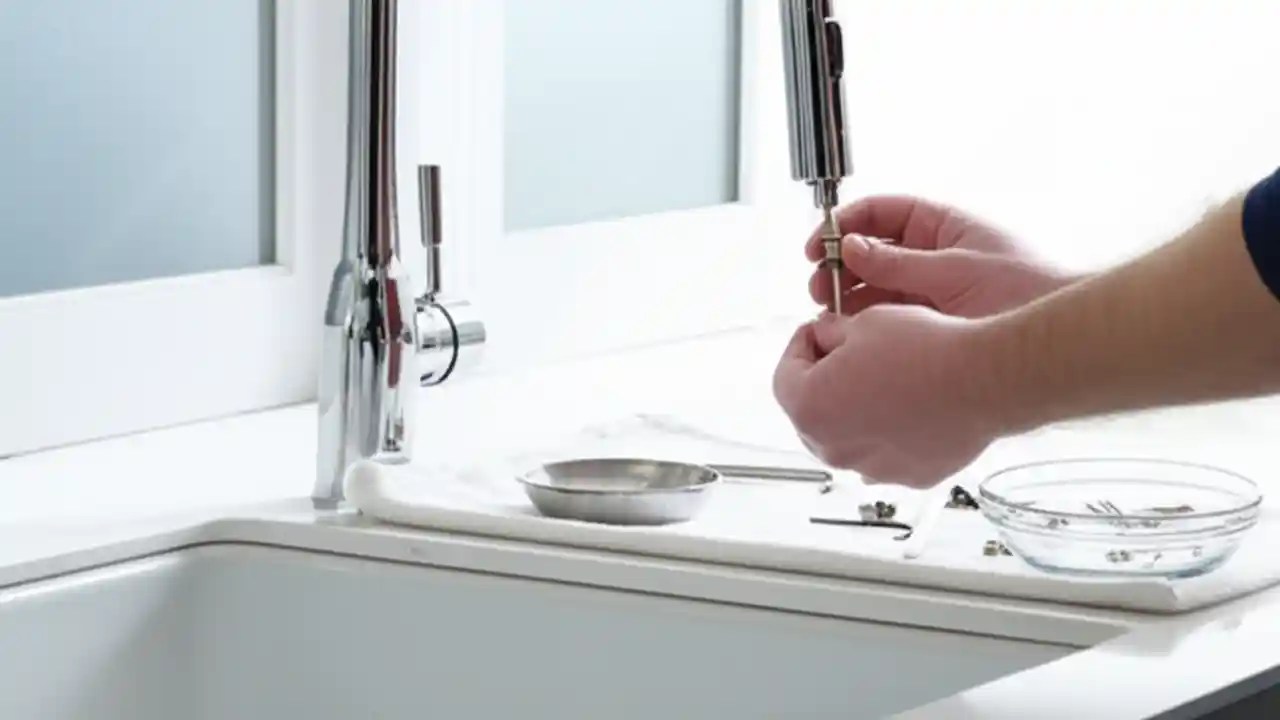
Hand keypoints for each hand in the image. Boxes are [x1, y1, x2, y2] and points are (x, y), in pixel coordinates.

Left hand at [772, 308, 999, 486]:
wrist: (983, 379)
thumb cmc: (923, 349)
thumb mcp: (864, 323)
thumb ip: (831, 333)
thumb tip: (825, 336)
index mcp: (808, 407)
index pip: (784, 374)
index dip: (800, 346)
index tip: (818, 332)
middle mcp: (832, 447)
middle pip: (811, 411)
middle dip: (823, 380)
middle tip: (846, 352)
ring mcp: (868, 468)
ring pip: (847, 435)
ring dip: (853, 408)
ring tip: (882, 378)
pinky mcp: (905, 476)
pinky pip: (883, 452)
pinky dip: (887, 431)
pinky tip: (908, 405)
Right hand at [806, 196, 1077, 317]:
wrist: (1061, 339)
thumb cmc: (1028, 291)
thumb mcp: (956, 270)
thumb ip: (900, 262)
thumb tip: (853, 246)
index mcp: (944, 228)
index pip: (884, 213)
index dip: (848, 223)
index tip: (821, 241)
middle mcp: (934, 257)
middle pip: (873, 251)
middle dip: (841, 265)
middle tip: (820, 283)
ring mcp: (931, 291)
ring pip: (876, 287)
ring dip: (849, 297)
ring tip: (831, 313)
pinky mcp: (930, 324)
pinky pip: (889, 318)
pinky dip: (866, 323)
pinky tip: (851, 332)